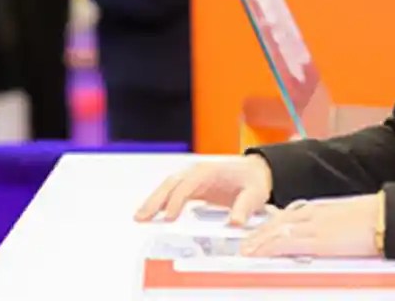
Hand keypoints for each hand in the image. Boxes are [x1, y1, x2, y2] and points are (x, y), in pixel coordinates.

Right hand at [135, 156, 273, 226]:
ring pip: (167, 188)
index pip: (186, 186)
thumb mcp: (255, 194)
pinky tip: (152, 214)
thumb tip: (235, 222)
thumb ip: (244, 208)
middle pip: (169, 184)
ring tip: (139, 217)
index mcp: (208, 171)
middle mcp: (195, 172)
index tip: (168, 217)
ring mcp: (192, 178)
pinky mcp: (192, 187)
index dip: (176, 201)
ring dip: (152, 202)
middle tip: (141, 217)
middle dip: (154, 200)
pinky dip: (160, 203)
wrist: (256, 172)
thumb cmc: (253, 181)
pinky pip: (172, 193)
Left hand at [241, 194, 381, 258]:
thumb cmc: (378, 218)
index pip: (289, 214)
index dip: (273, 223)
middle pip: (278, 222)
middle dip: (260, 233)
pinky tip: (260, 254)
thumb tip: (336, 233)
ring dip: (259, 241)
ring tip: (246, 251)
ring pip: (277, 231)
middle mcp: (314, 215)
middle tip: (245, 242)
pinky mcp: (319, 241)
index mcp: (322, 208)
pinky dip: (270, 248)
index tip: (262, 231)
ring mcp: (314, 227)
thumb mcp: (352, 217)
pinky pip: (287, 244)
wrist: (387, 216)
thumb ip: (338, 224)